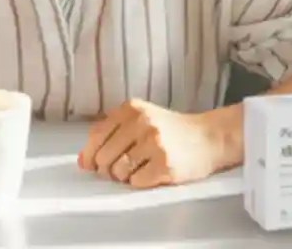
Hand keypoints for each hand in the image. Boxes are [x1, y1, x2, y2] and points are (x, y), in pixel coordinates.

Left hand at [77, 99, 226, 189]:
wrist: (209, 137)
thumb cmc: (171, 131)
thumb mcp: (140, 121)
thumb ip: (110, 136)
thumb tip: (82, 161)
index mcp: (132, 109)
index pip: (96, 136)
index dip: (91, 154)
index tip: (93, 164)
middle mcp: (142, 123)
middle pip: (104, 157)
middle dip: (108, 168)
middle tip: (122, 168)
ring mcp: (155, 143)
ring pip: (118, 171)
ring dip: (124, 176)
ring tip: (140, 168)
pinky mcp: (165, 164)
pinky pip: (136, 182)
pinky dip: (140, 182)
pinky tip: (152, 173)